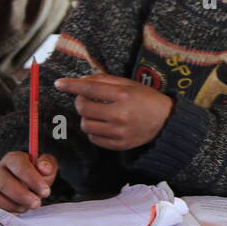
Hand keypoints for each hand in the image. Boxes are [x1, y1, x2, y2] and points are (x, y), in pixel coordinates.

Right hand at [0, 151, 57, 212]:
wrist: (28, 184)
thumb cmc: (37, 175)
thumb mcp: (47, 167)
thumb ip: (47, 165)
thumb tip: (44, 168)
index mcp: (13, 158)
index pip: (19, 166)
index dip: (32, 179)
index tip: (45, 191)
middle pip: (5, 183)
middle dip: (22, 196)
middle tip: (36, 203)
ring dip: (14, 204)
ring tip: (28, 206)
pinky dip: (6, 210)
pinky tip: (19, 209)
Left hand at [55, 74, 174, 150]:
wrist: (167, 121)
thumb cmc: (147, 99)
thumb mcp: (130, 84)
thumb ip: (105, 81)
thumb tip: (81, 80)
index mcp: (124, 95)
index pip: (90, 88)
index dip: (72, 85)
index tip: (59, 83)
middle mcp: (121, 114)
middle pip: (84, 108)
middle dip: (81, 102)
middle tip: (87, 100)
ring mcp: (120, 131)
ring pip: (86, 125)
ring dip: (87, 118)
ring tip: (98, 114)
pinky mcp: (119, 144)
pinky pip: (94, 139)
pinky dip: (94, 131)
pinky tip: (104, 125)